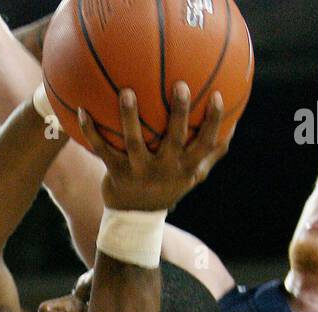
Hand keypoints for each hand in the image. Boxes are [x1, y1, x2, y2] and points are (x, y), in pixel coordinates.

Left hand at [78, 84, 229, 211]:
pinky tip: (82, 110)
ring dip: (130, 117)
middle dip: (179, 114)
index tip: (218, 97)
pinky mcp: (116, 173)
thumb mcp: (192, 175)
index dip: (214, 123)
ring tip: (126, 92)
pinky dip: (91, 131)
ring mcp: (139, 172)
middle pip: (174, 140)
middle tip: (180, 86)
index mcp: (185, 168)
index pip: (205, 145)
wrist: (135, 219)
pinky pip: (102, 150)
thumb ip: (211, 152)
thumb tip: (234, 123)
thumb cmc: (167, 186)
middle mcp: (164, 169)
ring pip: (134, 143)